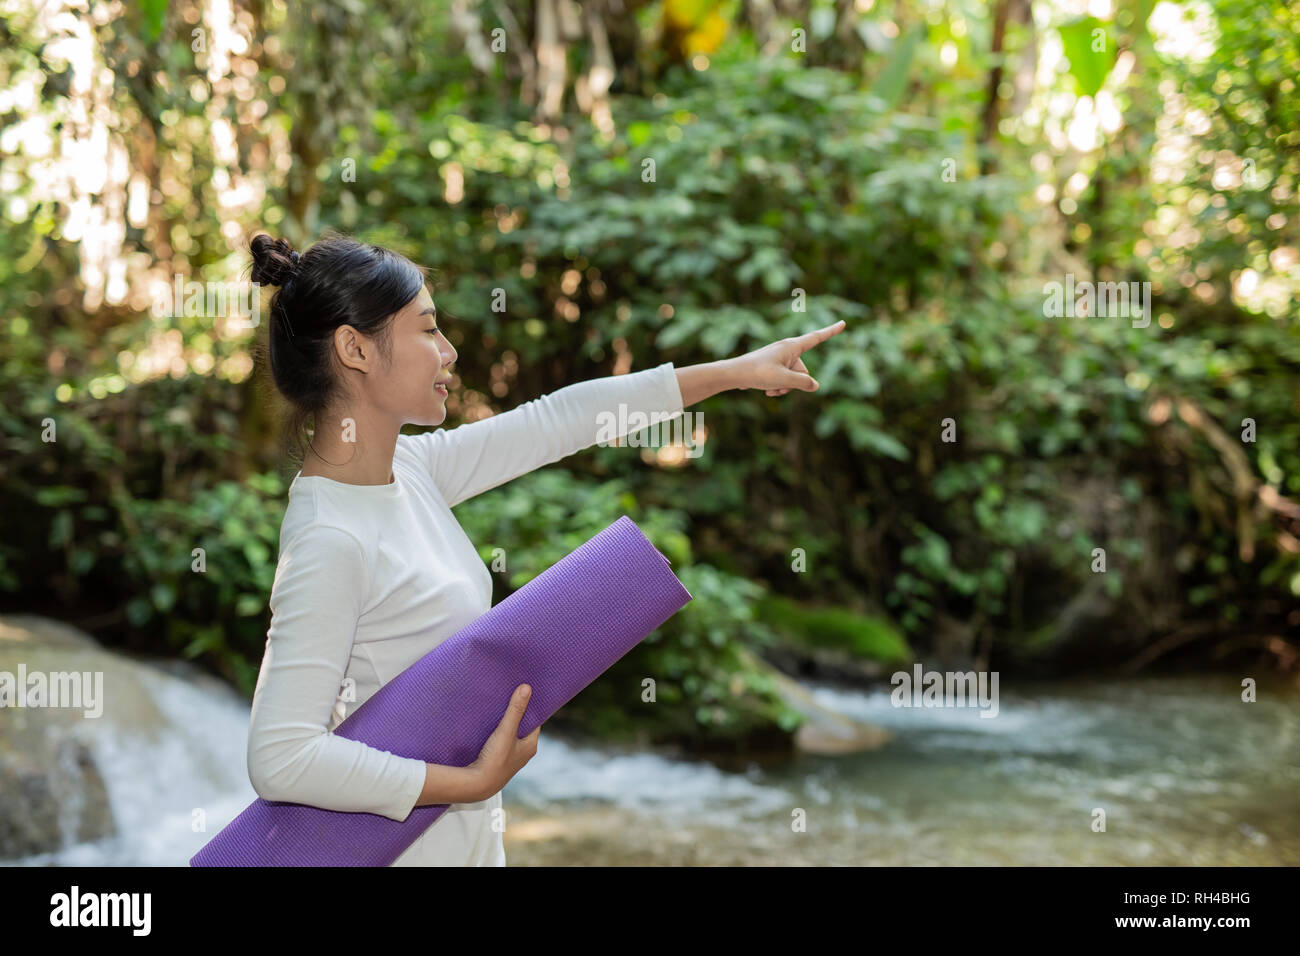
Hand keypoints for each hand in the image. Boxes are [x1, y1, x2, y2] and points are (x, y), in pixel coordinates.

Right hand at [468, 684, 539, 800]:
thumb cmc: (495, 760)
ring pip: (511, 736)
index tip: (525, 695)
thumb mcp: (506, 731)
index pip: (535, 722)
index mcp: (531, 746)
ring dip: (506, 724)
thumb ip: (515, 710)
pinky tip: (489, 727)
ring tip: (499, 709)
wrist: (477, 785)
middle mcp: (523, 753)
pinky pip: (501, 743)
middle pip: (523, 728)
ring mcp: (510, 758)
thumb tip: (527, 688)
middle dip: (517, 715)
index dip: (530, 708)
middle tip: (510, 698)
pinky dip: (498, 734)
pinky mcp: (498, 762)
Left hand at [727, 320, 845, 395]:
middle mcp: (788, 350)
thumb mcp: (784, 380)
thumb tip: (815, 385)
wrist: (734, 374)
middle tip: (777, 384)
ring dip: (785, 387)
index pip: (817, 338)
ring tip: (770, 388)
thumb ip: (802, 383)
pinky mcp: (774, 366)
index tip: (844, 323)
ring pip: (794, 378)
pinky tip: (766, 390)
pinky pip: (784, 380)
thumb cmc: (758, 374)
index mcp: (792, 346)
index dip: (831, 331)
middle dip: (795, 383)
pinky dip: (778, 387)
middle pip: (804, 371)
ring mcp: (780, 358)